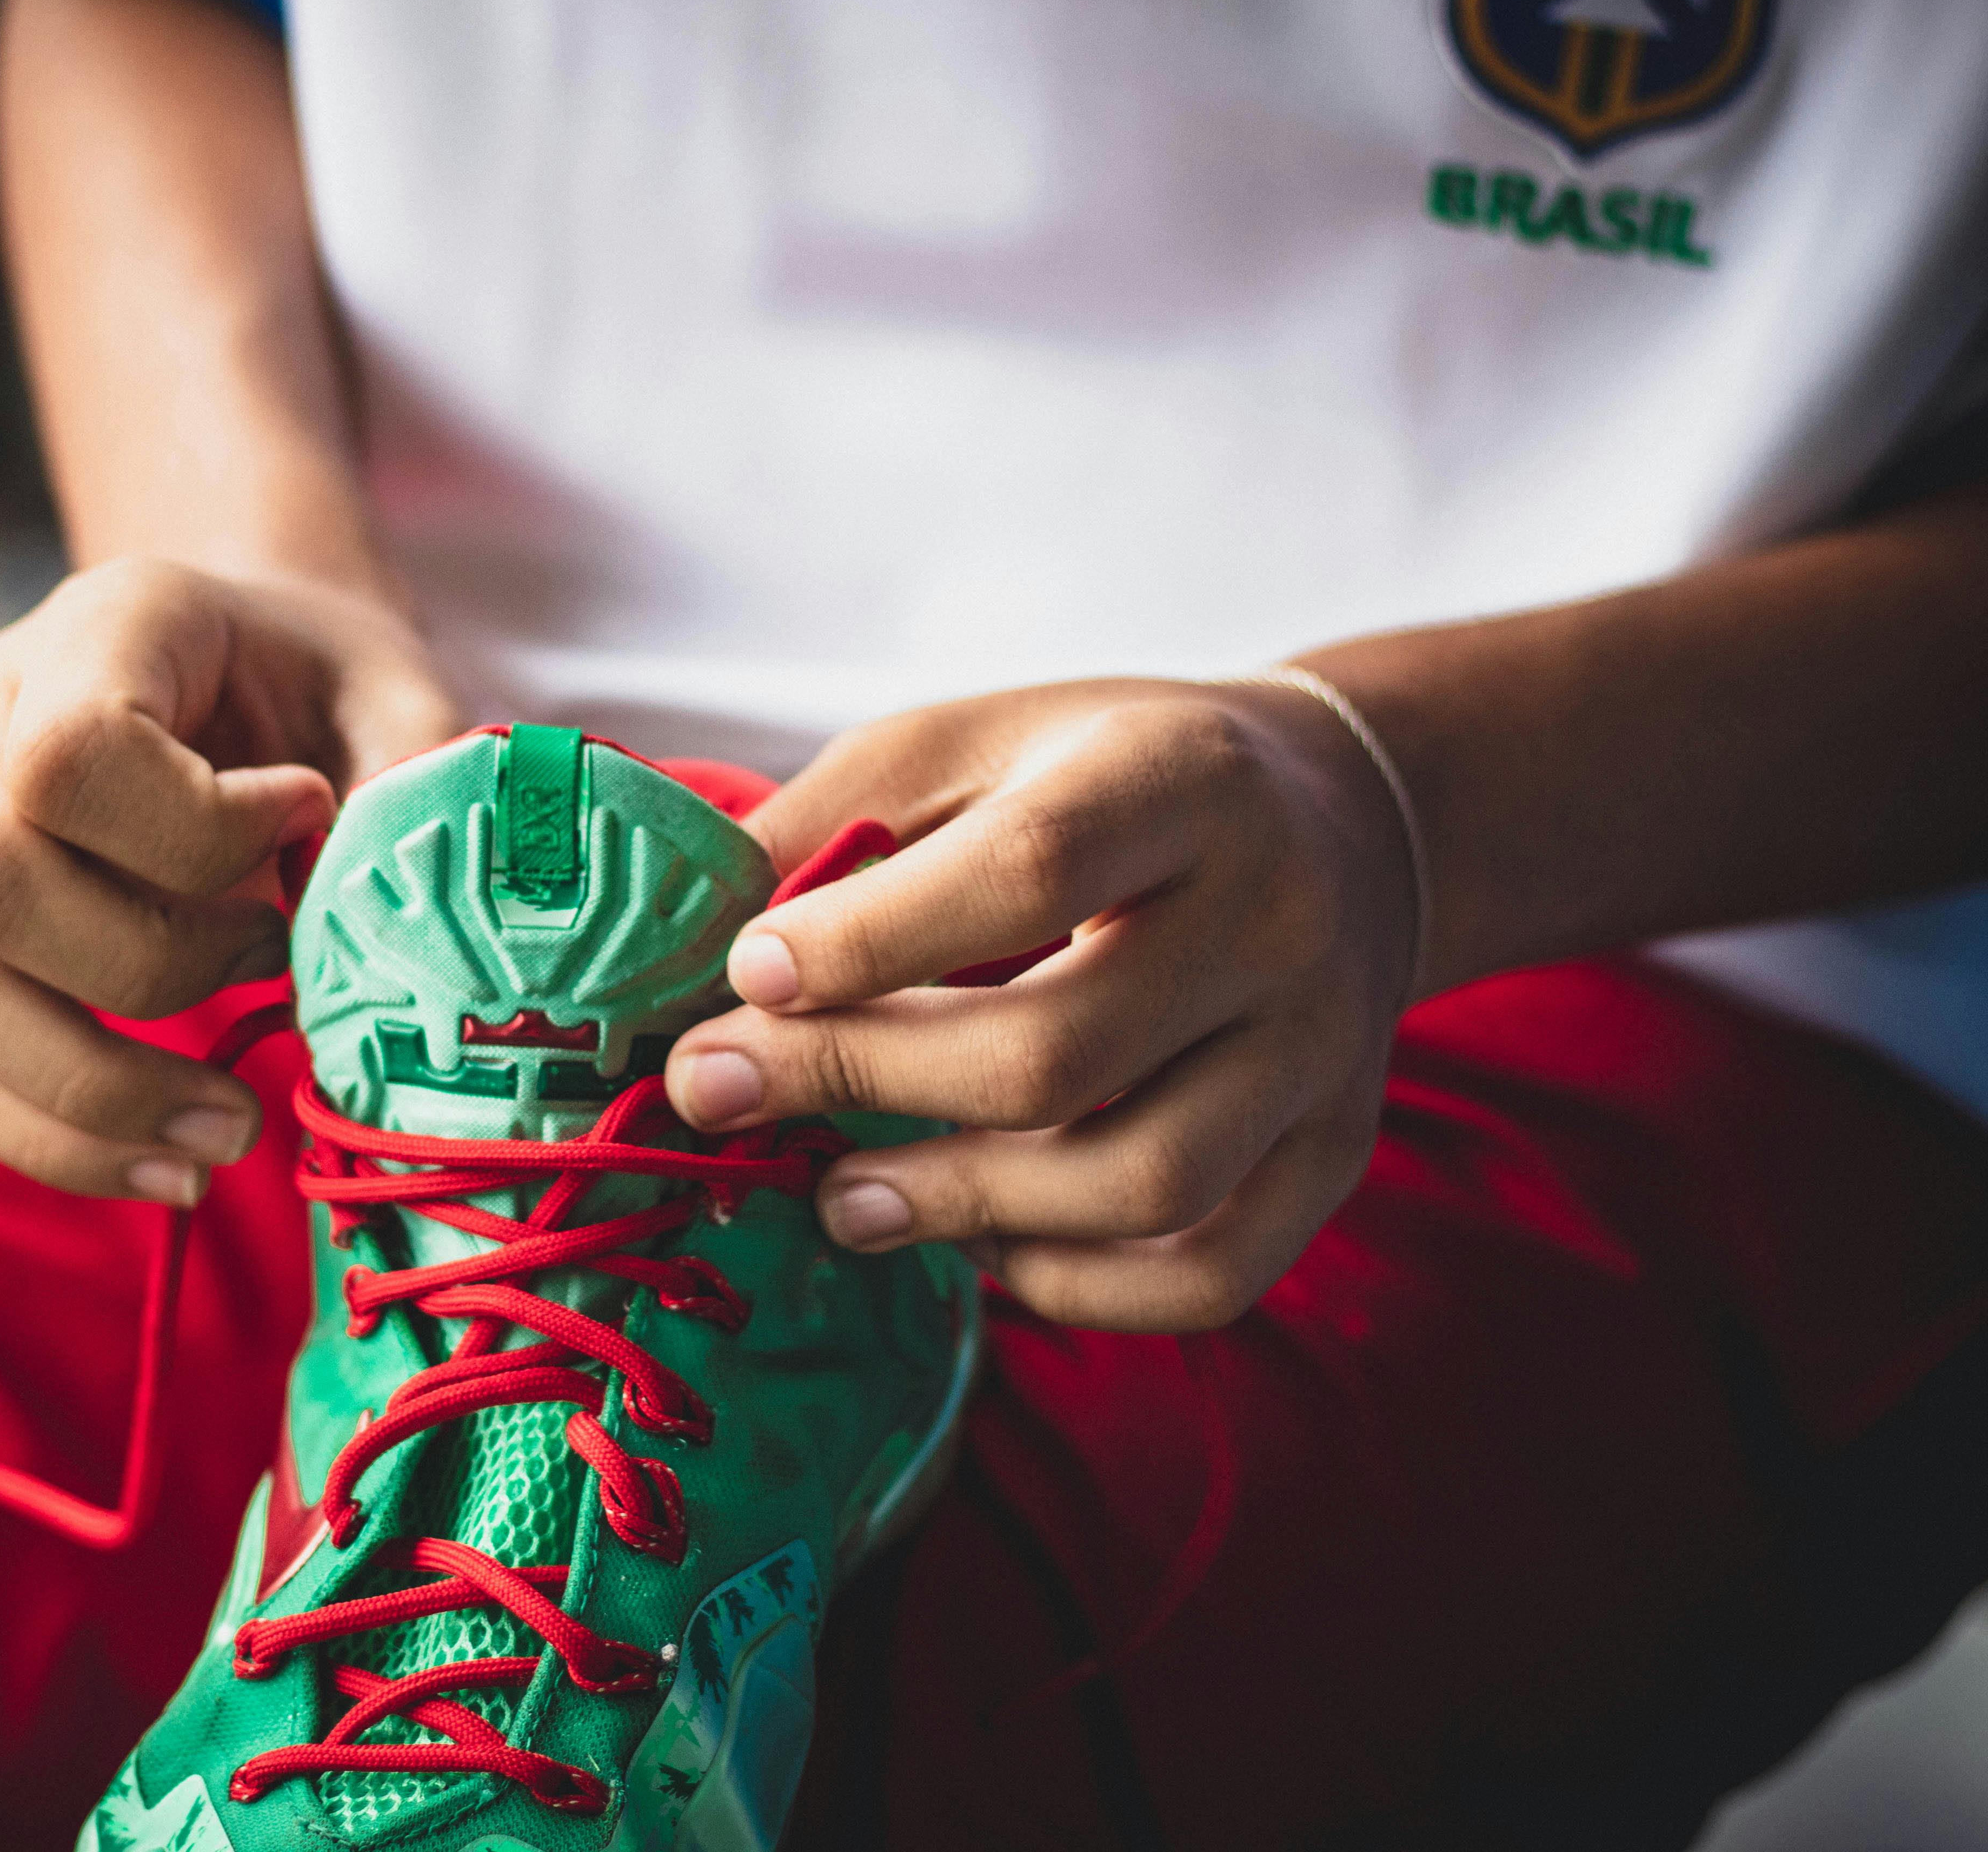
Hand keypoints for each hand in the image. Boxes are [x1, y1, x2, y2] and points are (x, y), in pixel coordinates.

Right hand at [0, 556, 456, 1200]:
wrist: (259, 667)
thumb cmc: (327, 687)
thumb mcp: (399, 698)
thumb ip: (410, 797)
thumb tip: (396, 960)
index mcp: (98, 629)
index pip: (67, 751)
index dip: (196, 829)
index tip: (306, 825)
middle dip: (145, 967)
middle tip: (273, 969)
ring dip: (89, 1088)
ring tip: (231, 1128)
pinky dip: (56, 1142)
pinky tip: (171, 1165)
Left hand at [664, 681, 1419, 1331]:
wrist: (1338, 816)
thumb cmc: (1102, 780)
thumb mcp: (969, 743)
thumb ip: (830, 823)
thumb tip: (687, 947)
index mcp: (1178, 777)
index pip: (1028, 870)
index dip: (866, 941)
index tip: (744, 978)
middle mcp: (1277, 914)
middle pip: (1060, 1050)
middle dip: (862, 1085)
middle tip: (728, 1097)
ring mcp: (1323, 1048)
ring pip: (1138, 1182)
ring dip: (956, 1207)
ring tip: (840, 1197)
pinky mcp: (1338, 1151)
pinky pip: (1206, 1272)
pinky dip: (1072, 1283)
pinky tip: (981, 1241)